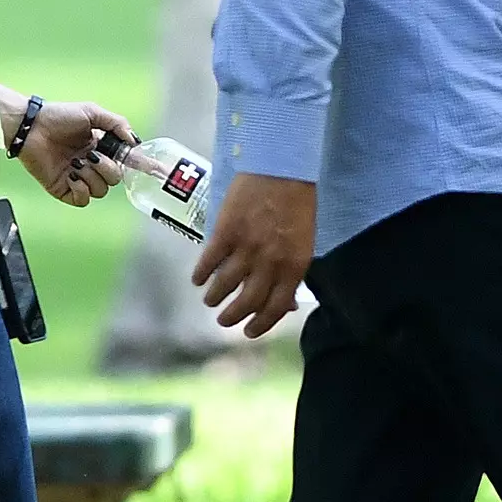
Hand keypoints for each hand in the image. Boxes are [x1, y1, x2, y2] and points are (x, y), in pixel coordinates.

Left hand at [9, 98, 132, 206]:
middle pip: (115, 179)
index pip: (126, 161)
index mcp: (101, 148)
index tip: (155, 169)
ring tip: (75, 164)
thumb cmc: (58, 115)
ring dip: (91, 177)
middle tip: (91, 156)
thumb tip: (134, 143)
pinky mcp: (62, 189)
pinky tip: (72, 176)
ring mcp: (77, 177)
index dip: (142, 166)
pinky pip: (82, 200)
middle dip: (107, 169)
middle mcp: (91, 164)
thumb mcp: (93, 112)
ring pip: (100, 191)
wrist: (30, 126)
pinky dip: (81, 190)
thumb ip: (117, 124)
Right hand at [193, 174, 317, 338]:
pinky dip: (201, 274)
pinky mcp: (226, 232)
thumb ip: (293, 272)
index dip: (261, 324)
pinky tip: (197, 280)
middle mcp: (271, 261)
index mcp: (295, 265)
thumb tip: (288, 303)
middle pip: (248, 301)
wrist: (281, 168)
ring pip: (225, 285)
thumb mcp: (304, 242)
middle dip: (233, 317)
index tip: (249, 333)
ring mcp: (247, 247)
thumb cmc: (297, 205)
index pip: (276, 307)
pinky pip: (209, 262)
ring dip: (215, 297)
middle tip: (223, 321)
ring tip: (209, 300)